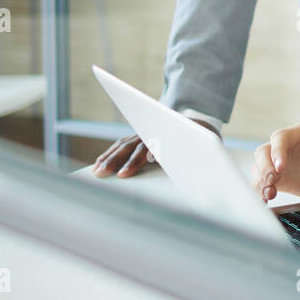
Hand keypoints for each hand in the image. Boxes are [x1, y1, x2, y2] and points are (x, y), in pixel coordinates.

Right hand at [92, 119, 218, 176]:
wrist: (198, 125)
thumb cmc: (199, 143)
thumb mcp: (202, 150)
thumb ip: (193, 160)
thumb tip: (191, 175)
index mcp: (171, 137)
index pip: (156, 146)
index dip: (145, 156)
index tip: (134, 169)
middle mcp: (154, 133)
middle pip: (134, 147)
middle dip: (120, 161)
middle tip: (107, 174)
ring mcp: (144, 134)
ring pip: (124, 145)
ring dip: (110, 158)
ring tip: (97, 171)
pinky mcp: (139, 138)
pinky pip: (121, 145)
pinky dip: (109, 154)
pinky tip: (99, 164)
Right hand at [251, 123, 299, 201]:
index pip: (281, 137)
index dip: (277, 151)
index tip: (280, 168)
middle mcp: (287, 146)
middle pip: (264, 151)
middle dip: (264, 166)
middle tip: (272, 181)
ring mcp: (281, 162)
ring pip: (259, 166)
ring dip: (260, 180)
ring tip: (269, 194)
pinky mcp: (279, 179)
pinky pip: (262, 182)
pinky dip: (260, 190)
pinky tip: (266, 199)